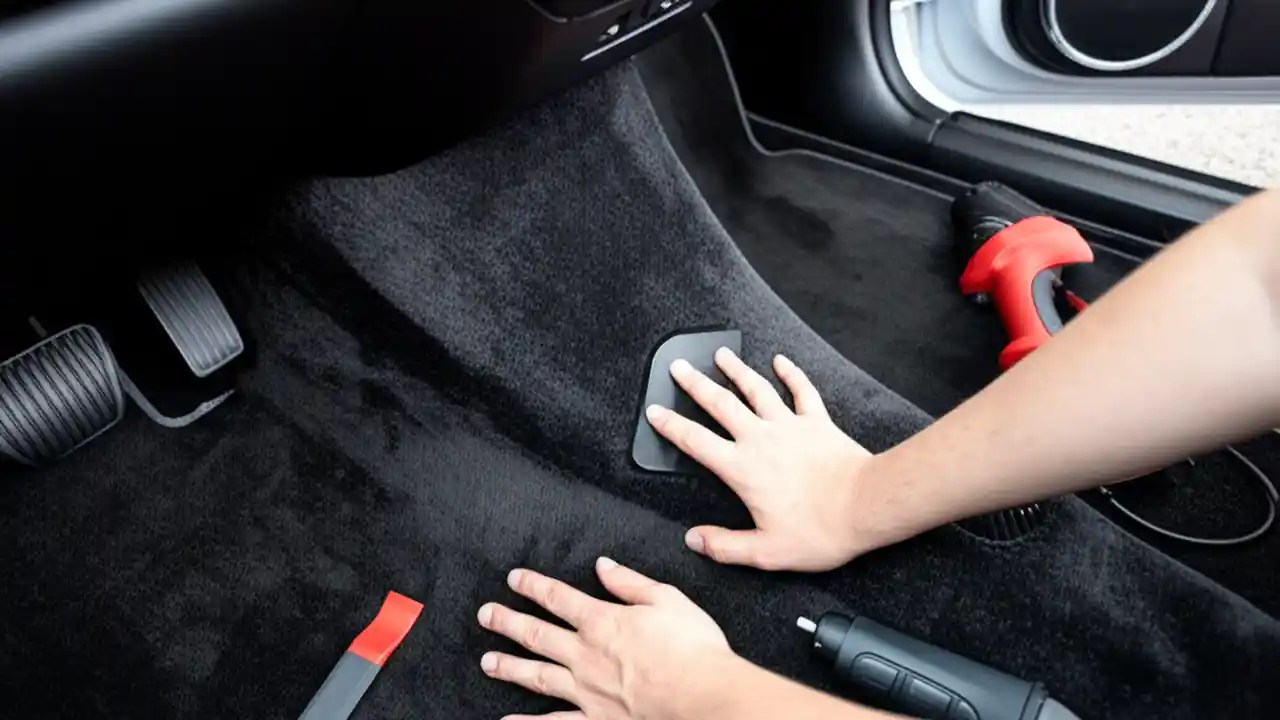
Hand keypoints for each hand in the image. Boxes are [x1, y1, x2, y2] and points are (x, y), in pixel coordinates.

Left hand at [478, 558, 738, 719]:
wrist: (702, 697)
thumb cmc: (692, 647)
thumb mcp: (666, 600)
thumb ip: (630, 583)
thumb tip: (603, 565)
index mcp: (603, 621)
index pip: (559, 598)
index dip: (534, 586)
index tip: (513, 578)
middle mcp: (586, 655)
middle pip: (537, 634)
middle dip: (508, 622)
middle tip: (485, 614)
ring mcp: (586, 691)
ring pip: (537, 675)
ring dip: (509, 667)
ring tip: (487, 661)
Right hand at [646, 349, 880, 570]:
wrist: (866, 505)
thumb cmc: (819, 530)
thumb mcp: (765, 551)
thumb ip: (725, 546)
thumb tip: (694, 539)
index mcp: (742, 469)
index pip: (696, 442)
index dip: (671, 426)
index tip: (655, 412)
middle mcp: (761, 439)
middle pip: (721, 404)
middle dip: (695, 384)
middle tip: (678, 366)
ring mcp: (790, 426)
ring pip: (757, 389)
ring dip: (736, 369)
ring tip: (720, 354)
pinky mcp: (817, 422)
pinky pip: (801, 391)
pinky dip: (791, 373)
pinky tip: (781, 360)